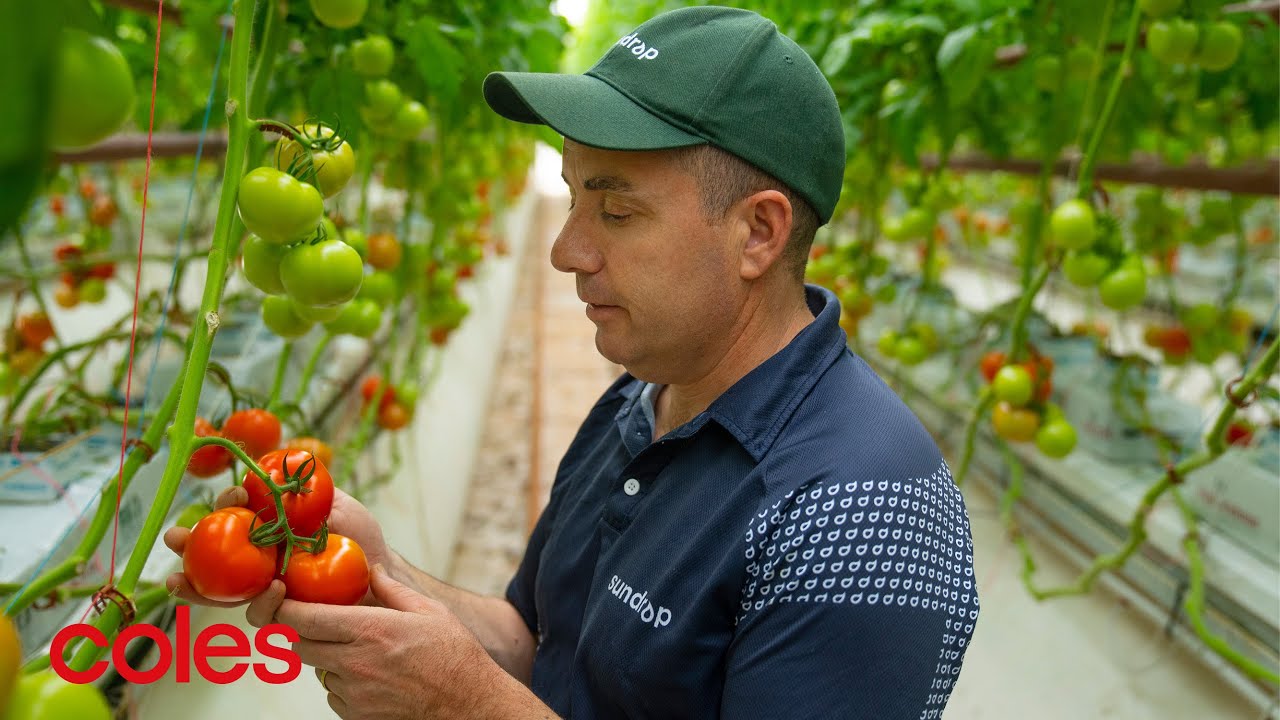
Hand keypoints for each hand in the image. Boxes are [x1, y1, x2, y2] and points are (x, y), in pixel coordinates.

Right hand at [164, 485, 390, 623]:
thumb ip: (307, 490)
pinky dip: (263, 603)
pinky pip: (263, 616)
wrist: (385, 577)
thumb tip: (283, 463)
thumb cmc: (361, 540)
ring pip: (225, 595)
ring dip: (202, 587)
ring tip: (188, 577)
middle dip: (186, 551)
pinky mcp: (284, 618)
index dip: (226, 507)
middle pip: (213, 559)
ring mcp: (268, 592)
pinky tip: (274, 588)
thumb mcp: (337, 506)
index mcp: (269, 533)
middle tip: (173, 540)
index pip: (235, 520)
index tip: (233, 496)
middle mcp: (261, 563)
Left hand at [282, 565, 544, 719]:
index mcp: (369, 630)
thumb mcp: (429, 611)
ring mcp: (353, 692)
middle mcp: (354, 662)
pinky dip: (341, 683)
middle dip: (301, 631)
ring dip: (325, 657)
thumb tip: (371, 571)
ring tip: (359, 650)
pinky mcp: (356, 714)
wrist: (468, 704)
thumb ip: (393, 590)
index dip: (285, 606)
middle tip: (317, 621)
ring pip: (316, 670)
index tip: (283, 596)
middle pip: (298, 645)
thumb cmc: (454, 654)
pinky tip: (370, 675)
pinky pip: (332, 694)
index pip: (302, 617)